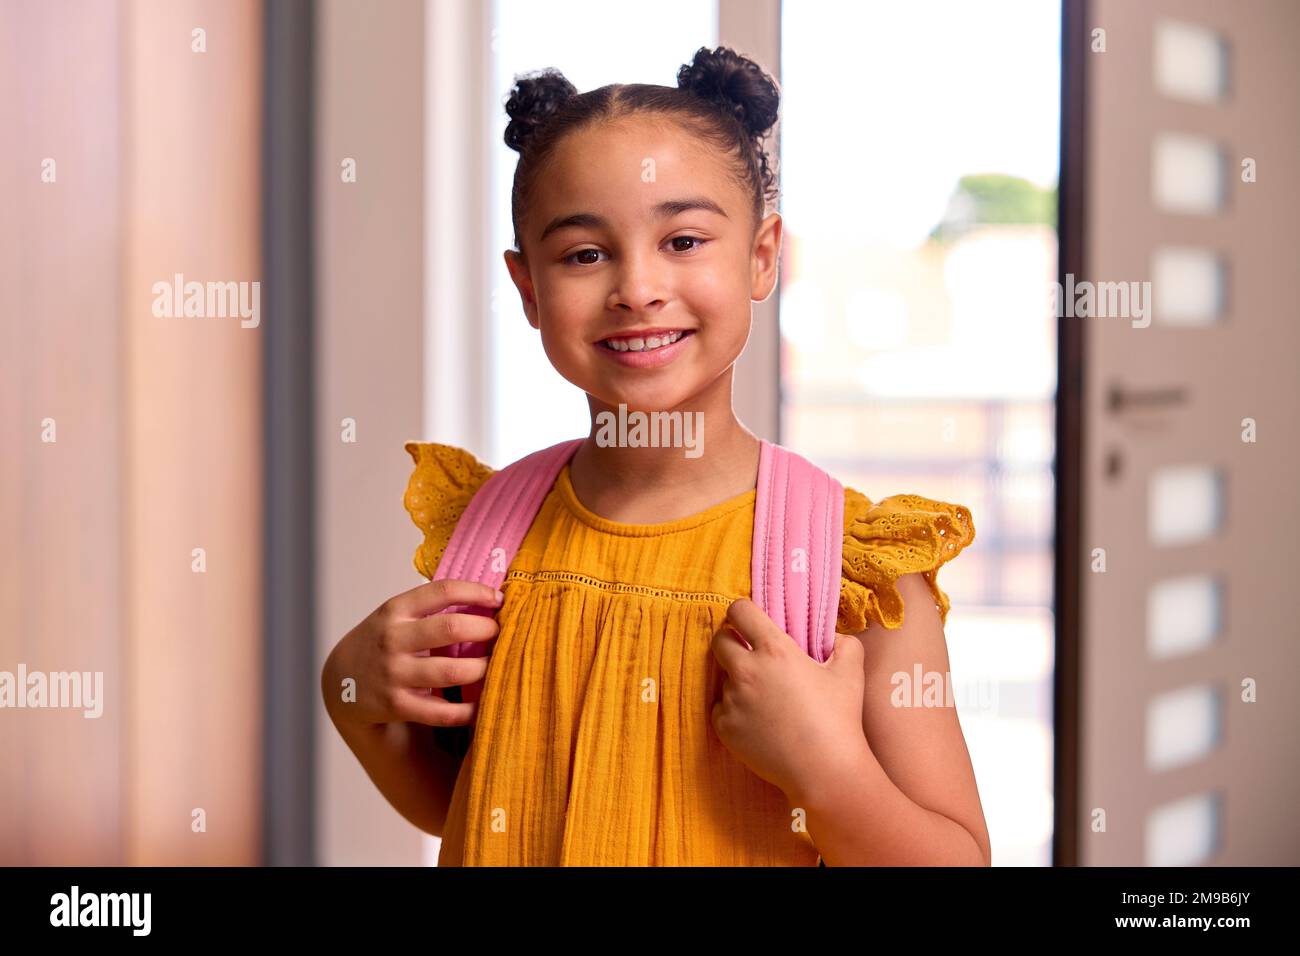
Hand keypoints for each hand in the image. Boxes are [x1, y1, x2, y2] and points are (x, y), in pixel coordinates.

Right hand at [321, 579, 502, 730]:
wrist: (341, 681)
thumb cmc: (381, 641)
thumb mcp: (395, 614)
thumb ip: (430, 606)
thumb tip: (485, 598)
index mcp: (396, 610)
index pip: (442, 591)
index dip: (476, 592)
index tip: (498, 599)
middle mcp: (394, 639)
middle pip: (451, 628)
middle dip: (485, 630)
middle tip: (499, 634)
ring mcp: (394, 674)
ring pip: (452, 672)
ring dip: (483, 668)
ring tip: (494, 665)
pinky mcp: (397, 706)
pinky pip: (442, 712)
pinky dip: (468, 711)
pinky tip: (482, 703)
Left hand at [710, 598, 866, 799]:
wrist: (825, 770)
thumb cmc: (839, 719)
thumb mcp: (851, 672)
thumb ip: (844, 644)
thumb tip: (834, 638)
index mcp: (774, 651)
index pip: (739, 611)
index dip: (743, 612)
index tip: (750, 621)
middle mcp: (746, 671)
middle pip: (720, 640)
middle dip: (732, 642)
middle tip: (751, 656)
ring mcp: (732, 700)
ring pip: (724, 679)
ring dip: (739, 683)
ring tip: (767, 702)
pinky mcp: (724, 727)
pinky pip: (721, 709)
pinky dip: (735, 712)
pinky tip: (760, 723)